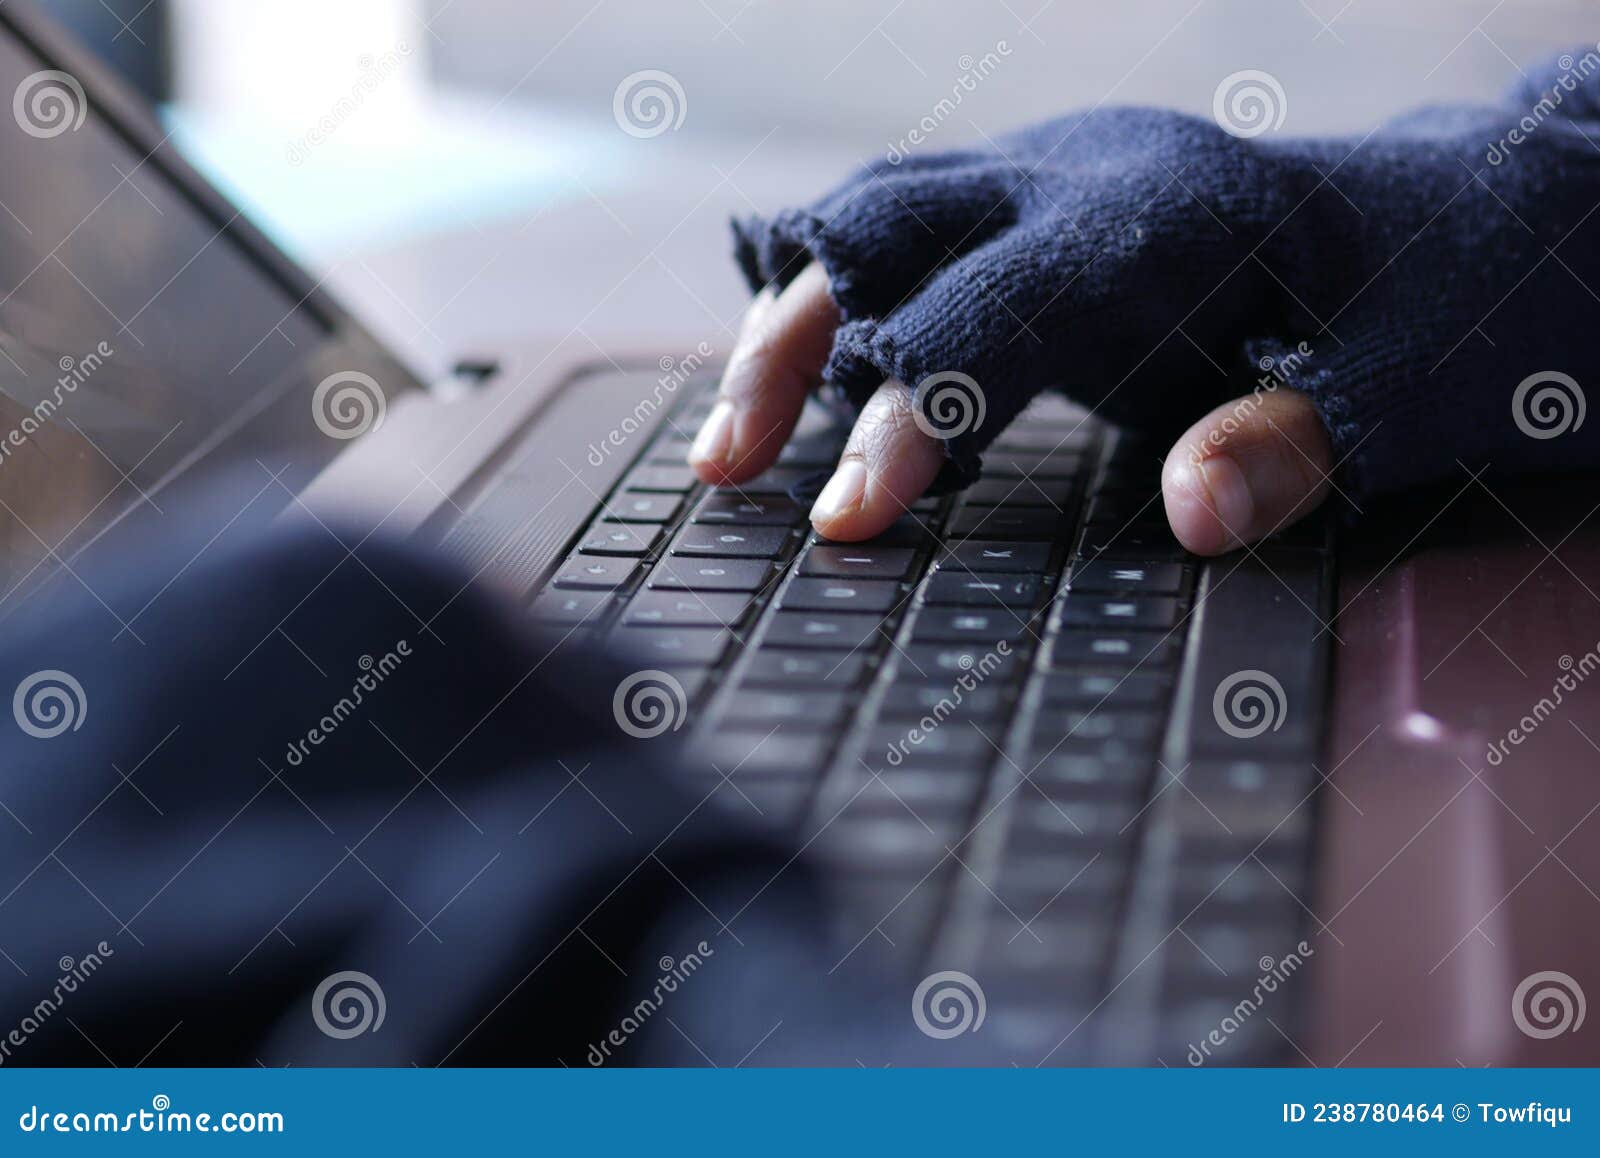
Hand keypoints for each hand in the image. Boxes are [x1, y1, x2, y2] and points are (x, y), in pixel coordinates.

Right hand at [692, 74, 1599, 549]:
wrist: (1445, 221)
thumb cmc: (1423, 316)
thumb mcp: (1398, 390)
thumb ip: (1294, 443)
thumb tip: (1194, 512)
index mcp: (1162, 218)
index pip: (985, 311)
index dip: (902, 416)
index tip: (841, 524)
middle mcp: (1083, 170)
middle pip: (880, 230)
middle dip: (790, 352)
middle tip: (731, 472)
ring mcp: (1052, 171)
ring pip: (868, 216)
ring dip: (788, 325)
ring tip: (734, 442)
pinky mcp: (1037, 200)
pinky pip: (901, 229)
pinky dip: (834, 303)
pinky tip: (797, 378)